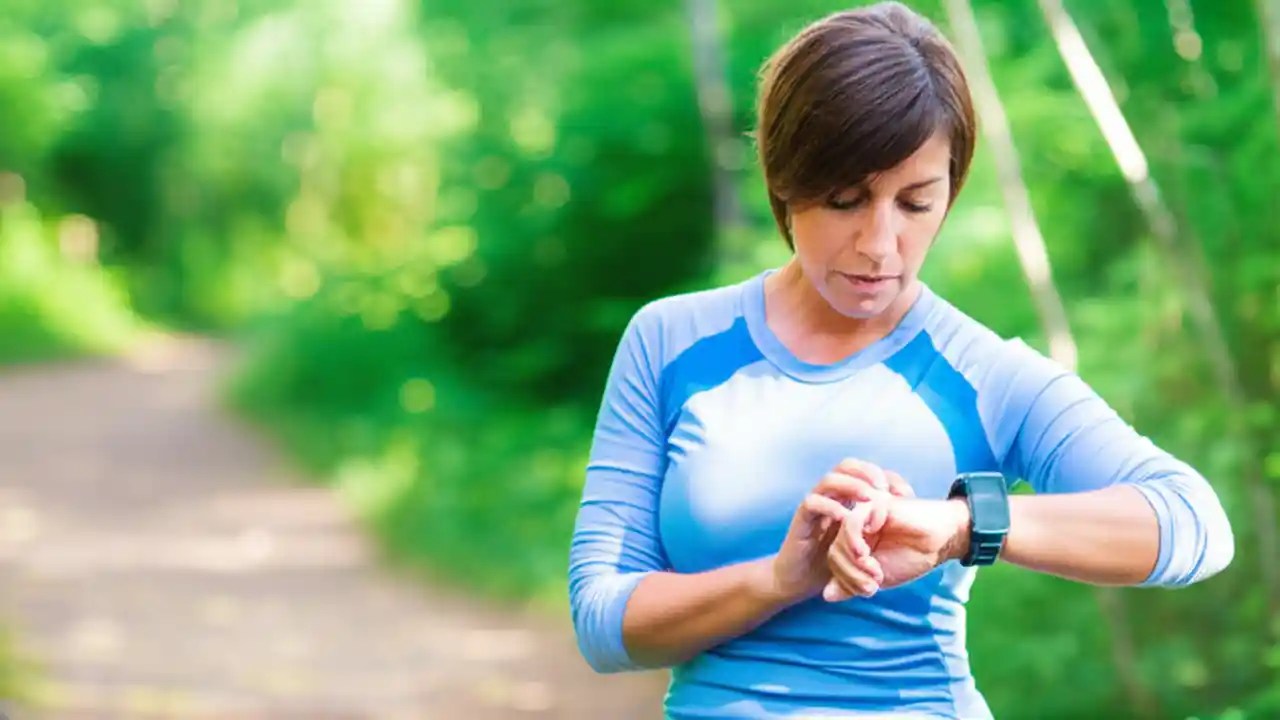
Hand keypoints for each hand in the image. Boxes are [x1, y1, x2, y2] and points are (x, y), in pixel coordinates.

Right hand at [767, 459, 911, 604]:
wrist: (801, 580)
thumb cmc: (835, 560)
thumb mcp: (865, 542)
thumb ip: (881, 527)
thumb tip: (911, 518)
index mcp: (847, 498)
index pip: (865, 471)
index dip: (887, 476)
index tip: (907, 494)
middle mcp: (831, 496)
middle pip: (846, 465)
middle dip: (868, 472)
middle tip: (884, 489)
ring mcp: (815, 506)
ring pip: (829, 480)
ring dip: (851, 485)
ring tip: (869, 498)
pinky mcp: (801, 520)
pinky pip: (812, 503)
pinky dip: (829, 506)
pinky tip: (845, 517)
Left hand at [824, 496, 970, 601]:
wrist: (940, 541)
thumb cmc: (913, 557)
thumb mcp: (880, 578)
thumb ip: (853, 584)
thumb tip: (826, 595)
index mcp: (855, 544)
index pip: (835, 563)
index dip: (846, 581)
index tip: (870, 590)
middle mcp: (855, 529)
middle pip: (834, 553)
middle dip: (850, 575)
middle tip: (873, 584)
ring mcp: (861, 516)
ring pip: (839, 540)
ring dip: (854, 562)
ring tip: (874, 571)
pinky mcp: (871, 505)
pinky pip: (851, 523)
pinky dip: (853, 541)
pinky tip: (865, 553)